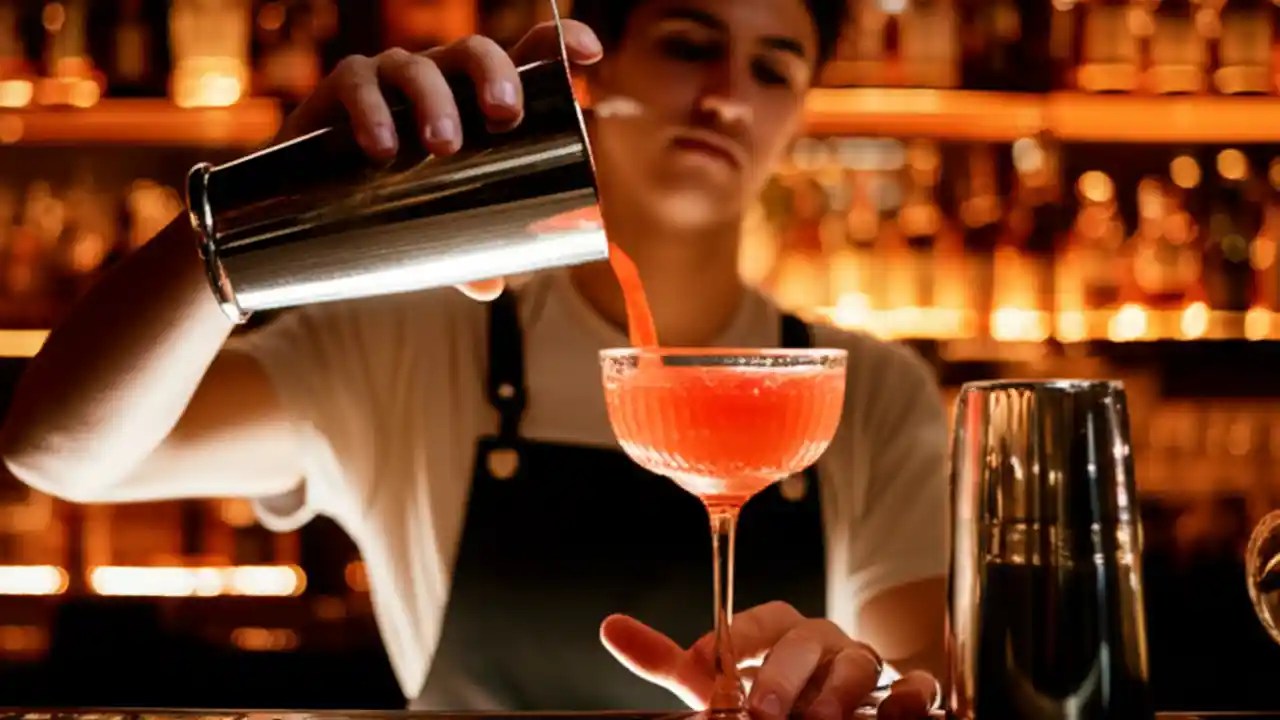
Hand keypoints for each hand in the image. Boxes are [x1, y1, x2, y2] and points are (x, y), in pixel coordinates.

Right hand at [274, 21, 604, 301]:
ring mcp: (389, 78)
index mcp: (475, 98)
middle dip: (495, 76)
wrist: (311, 200)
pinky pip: (357, 84)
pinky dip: (371, 111)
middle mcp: (438, 78)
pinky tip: (381, 146)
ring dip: (434, 101)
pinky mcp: (340, 89)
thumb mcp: (438, 224)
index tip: (590, 54)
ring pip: (418, 68)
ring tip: (443, 145)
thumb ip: (466, 252)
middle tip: (504, 115)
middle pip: (475, 53)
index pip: (525, 56)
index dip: (560, 43)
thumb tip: (492, 285)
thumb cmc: (395, 202)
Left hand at [601, 602, 940, 719]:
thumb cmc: (775, 698)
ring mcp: (870, 667)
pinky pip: (917, 687)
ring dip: (838, 692)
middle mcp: (828, 642)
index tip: (706, 664)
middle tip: (759, 710)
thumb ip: (671, 663)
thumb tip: (611, 627)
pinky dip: (908, 699)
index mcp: (785, 632)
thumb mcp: (719, 687)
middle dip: (783, 674)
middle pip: (809, 640)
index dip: (738, 635)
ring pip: (861, 662)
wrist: (832, 716)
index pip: (766, 617)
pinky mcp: (908, 695)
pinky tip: (893, 715)